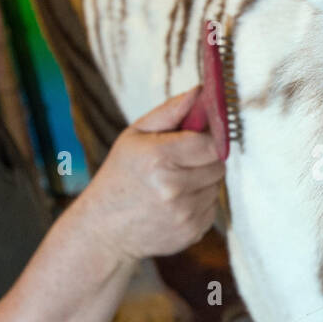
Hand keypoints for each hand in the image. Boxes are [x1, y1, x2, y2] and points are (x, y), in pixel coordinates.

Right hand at [75, 87, 225, 263]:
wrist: (104, 230)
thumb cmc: (120, 175)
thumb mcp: (134, 135)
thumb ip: (170, 111)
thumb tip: (201, 90)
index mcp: (158, 157)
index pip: (212, 143)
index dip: (207, 139)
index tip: (197, 140)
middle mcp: (173, 187)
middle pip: (218, 164)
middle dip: (203, 160)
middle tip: (178, 163)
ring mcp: (184, 213)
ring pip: (216, 186)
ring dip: (202, 182)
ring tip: (172, 185)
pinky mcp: (193, 232)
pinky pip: (212, 207)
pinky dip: (199, 203)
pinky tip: (174, 204)